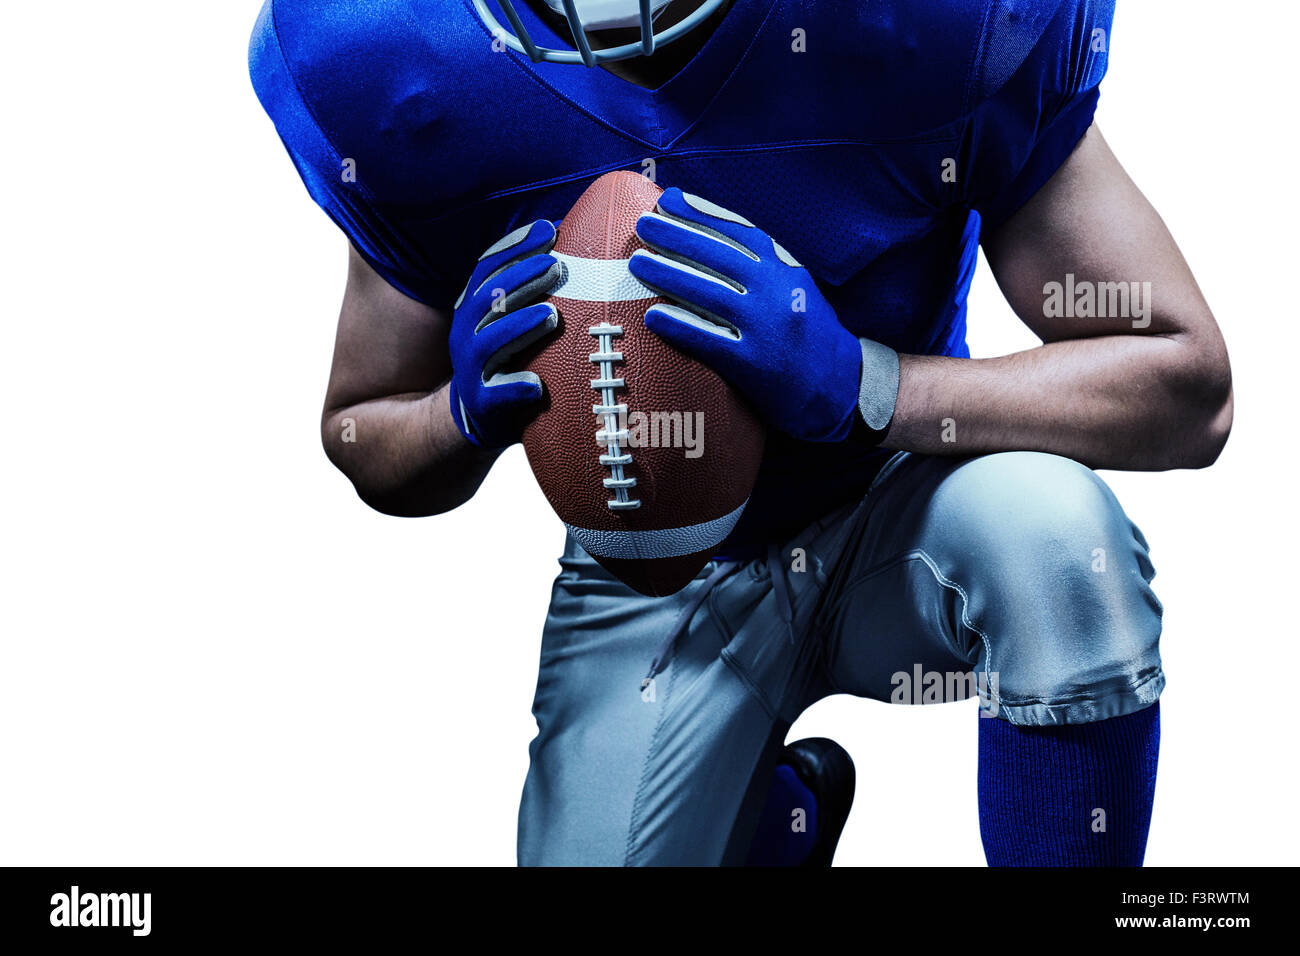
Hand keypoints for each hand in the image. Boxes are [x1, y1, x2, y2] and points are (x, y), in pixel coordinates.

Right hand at [449, 221, 561, 447]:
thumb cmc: (510, 356)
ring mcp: (470, 368)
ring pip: (488, 343)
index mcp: (474, 306)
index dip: (516, 246)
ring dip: (519, 326)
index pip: (489, 267)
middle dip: (522, 279)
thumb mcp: (514, 317)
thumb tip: (570, 234)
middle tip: (556, 266)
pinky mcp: (480, 403)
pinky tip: (536, 384)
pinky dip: (513, 388)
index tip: (548, 230)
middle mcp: (466, 332)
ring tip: (550, 314)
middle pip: (489, 299)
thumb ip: (534, 285)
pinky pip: (494, 395)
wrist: (479, 414)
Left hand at [628, 188, 870, 441]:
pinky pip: (709, 340)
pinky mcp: (755, 364)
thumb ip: (762, 267)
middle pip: (717, 256)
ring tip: (637, 262)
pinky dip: (679, 326)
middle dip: (676, 236)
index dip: (701, 213)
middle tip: (643, 225)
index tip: (669, 199)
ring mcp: (766, 328)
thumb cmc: (811, 337)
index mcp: (786, 270)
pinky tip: (651, 316)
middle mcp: (777, 293)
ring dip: (668, 274)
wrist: (844, 388)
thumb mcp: (796, 289)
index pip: (738, 232)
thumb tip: (710, 240)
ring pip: (708, 293)